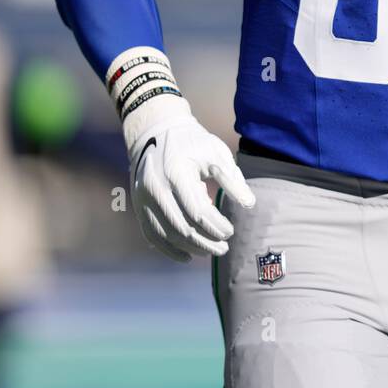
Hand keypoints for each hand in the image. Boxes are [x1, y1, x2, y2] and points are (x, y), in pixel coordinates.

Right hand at [128, 111, 254, 262]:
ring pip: (167, 235)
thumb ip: (233, 179)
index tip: (231, 231)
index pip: (198, 211)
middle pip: (183, 227)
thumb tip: (249, 205)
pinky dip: (168, 249)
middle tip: (225, 248)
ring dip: (191, 248)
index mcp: (177, 172)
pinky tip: (186, 256)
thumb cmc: (193, 142)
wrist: (157, 131)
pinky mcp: (138, 205)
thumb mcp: (217, 153)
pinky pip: (151, 234)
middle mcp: (156, 187)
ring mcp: (143, 198)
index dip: (216, 227)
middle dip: (206, 242)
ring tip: (211, 251)